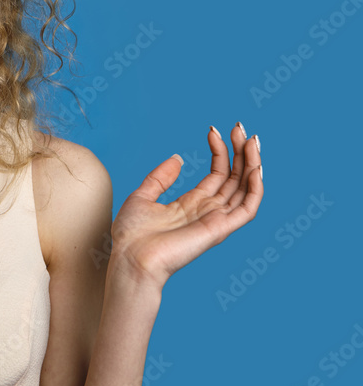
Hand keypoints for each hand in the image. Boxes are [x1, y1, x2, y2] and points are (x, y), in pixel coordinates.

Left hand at [109, 122, 263, 288]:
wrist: (130, 259)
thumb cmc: (132, 236)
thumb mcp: (142, 196)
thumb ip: (161, 177)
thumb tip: (178, 157)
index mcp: (191, 204)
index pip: (217, 173)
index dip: (219, 150)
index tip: (213, 129)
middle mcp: (208, 211)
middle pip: (235, 177)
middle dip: (240, 151)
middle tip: (240, 126)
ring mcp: (216, 220)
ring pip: (245, 189)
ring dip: (252, 164)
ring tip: (251, 140)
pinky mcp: (220, 229)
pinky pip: (248, 208)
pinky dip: (255, 188)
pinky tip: (255, 167)